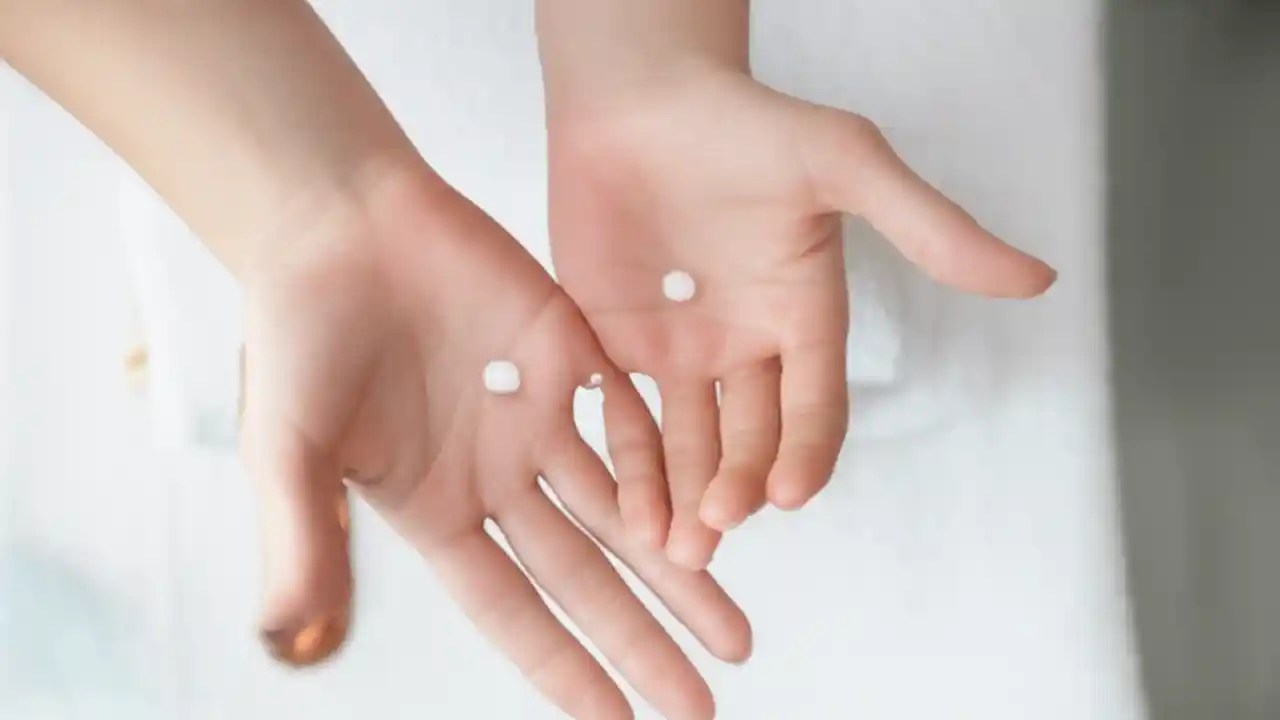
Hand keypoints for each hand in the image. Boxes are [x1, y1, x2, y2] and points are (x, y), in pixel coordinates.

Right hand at [240, 167, 750, 719]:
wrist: (337, 219)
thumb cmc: (297, 333)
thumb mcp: (288, 450)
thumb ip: (306, 537)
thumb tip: (294, 632)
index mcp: (437, 510)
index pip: (515, 611)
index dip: (566, 669)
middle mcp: (498, 476)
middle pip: (586, 577)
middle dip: (643, 640)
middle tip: (702, 704)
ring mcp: (538, 416)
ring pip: (626, 509)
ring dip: (679, 570)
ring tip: (735, 636)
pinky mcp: (570, 351)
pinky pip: (631, 418)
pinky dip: (663, 470)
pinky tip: (703, 518)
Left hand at [547, 69, 1055, 568]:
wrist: (639, 96)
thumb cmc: (744, 121)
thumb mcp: (845, 165)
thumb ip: (928, 228)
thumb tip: (1039, 278)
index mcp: (803, 316)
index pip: (815, 403)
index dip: (805, 449)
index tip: (790, 493)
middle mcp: (745, 345)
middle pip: (750, 437)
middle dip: (737, 487)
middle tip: (715, 527)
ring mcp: (680, 351)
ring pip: (687, 442)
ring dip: (682, 496)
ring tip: (673, 548)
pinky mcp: (617, 345)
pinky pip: (622, 416)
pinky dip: (627, 463)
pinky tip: (625, 510)